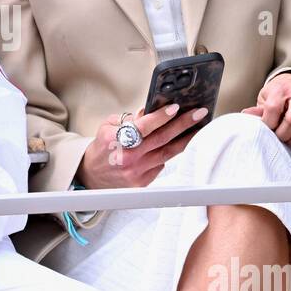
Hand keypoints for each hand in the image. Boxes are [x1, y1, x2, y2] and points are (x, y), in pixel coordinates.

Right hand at [76, 104, 209, 189]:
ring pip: (167, 153)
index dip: (161, 116)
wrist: (91, 175)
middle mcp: (128, 157)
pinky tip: (179, 144)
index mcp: (116, 140)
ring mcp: (136, 172)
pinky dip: (169, 153)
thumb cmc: (102, 148)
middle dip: (183, 124)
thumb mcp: (107, 126)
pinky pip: (161, 165)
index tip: (176, 107)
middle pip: (161, 138)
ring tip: (198, 128)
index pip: (144, 126)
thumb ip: (129, 118)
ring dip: (185, 139)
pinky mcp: (142, 182)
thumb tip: (150, 110)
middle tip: (199, 114)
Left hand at [241, 72, 290, 146]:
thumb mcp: (265, 97)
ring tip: (287, 139)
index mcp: (282, 88)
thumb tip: (246, 116)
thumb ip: (258, 109)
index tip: (266, 128)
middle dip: (282, 134)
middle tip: (277, 136)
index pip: (274, 109)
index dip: (268, 123)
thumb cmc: (277, 93)